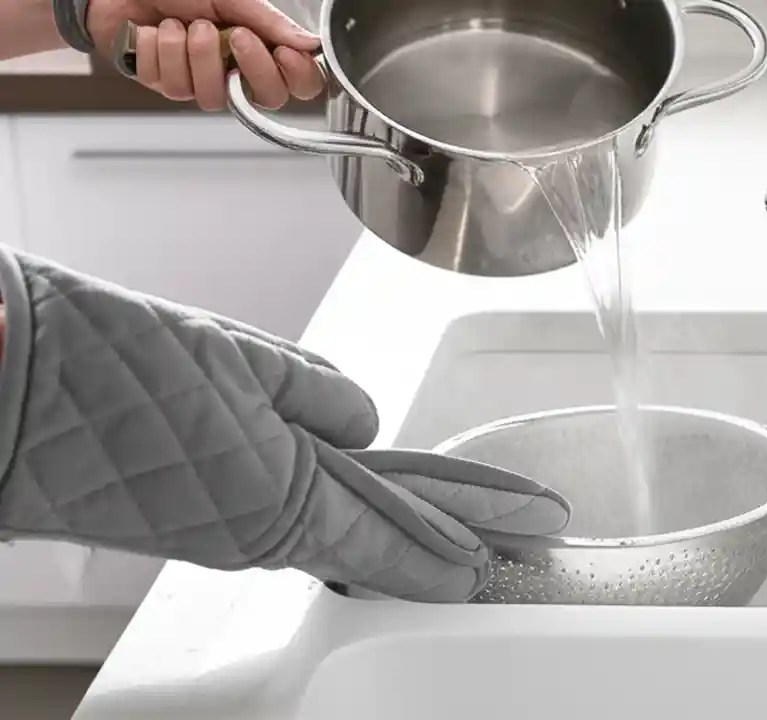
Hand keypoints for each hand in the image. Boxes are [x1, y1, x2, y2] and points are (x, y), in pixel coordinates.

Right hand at [0, 248, 570, 601]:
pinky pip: (294, 514)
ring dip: (405, 529)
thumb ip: (321, 397)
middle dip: (458, 538)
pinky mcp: (199, 517)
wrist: (10, 392)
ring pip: (342, 524)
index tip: (508, 552)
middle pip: (385, 534)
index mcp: (286, 499)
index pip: (401, 533)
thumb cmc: (108, 371)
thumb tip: (363, 420)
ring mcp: (230, 530)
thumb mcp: (243, 365)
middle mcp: (264, 530)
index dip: (461, 542)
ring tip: (463, 530)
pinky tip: (367, 509)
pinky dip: (344, 516)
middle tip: (519, 540)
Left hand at [85, 0, 324, 109]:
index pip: (297, 85)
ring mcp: (197, 83)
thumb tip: (310, 44)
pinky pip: (169, 84)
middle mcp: (233, 72)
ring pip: (210, 97)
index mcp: (258, 50)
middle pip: (262, 99)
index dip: (297, 76)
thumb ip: (271, 23)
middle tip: (233, 33)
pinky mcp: (161, 84)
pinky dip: (159, 48)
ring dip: (192, 53)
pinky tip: (154, 31)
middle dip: (248, 65)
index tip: (284, 52)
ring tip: (179, 23)